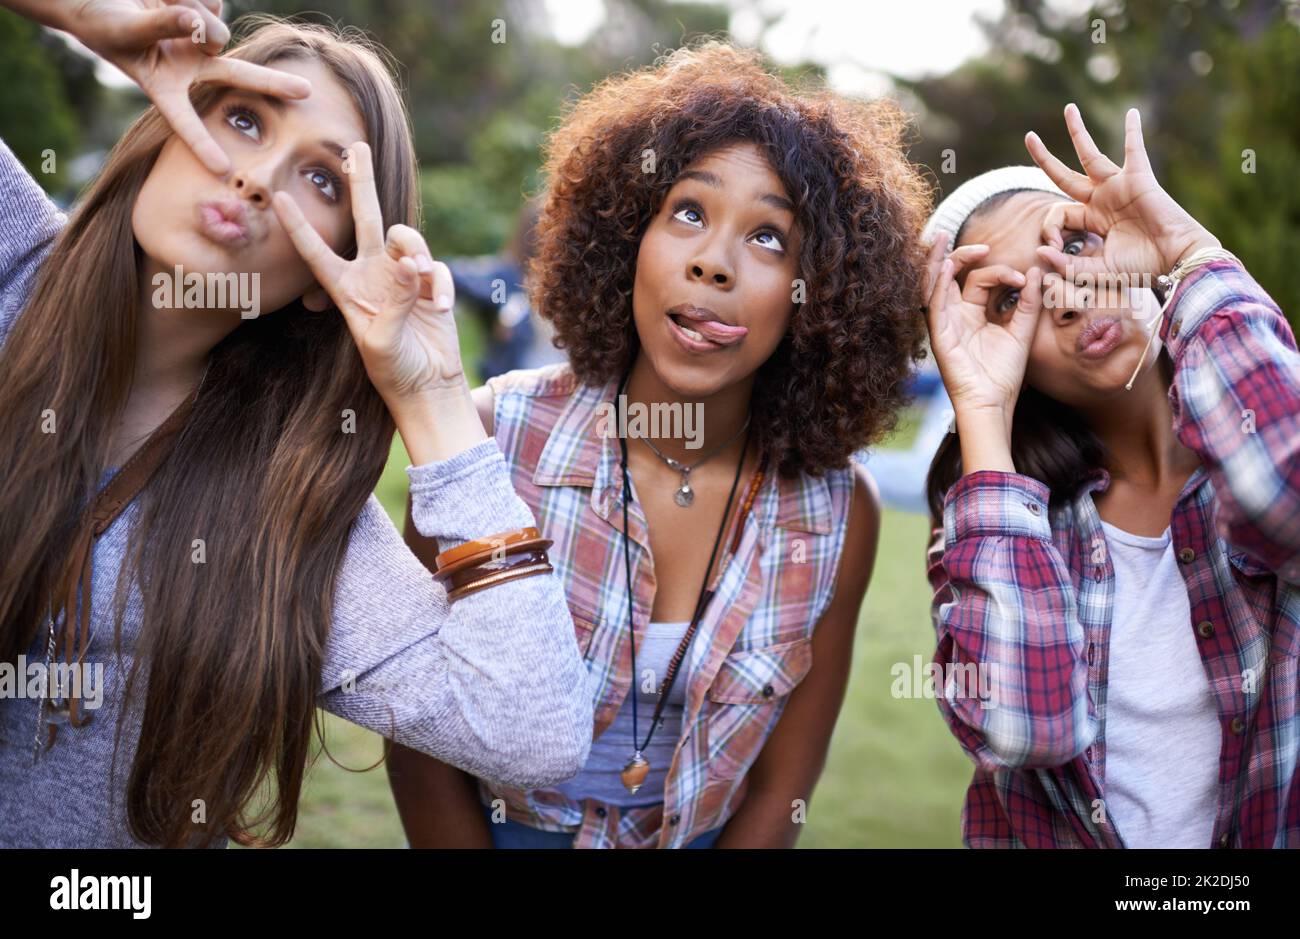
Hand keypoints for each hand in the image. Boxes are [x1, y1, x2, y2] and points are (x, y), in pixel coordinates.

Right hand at [56, 0, 310, 173]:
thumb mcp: (126, 30)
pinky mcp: (204, 12)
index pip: (186, 121)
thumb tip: (195, 20)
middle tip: (307, 91)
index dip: (202, 144)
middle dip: (271, 83)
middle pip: (236, 75)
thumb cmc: (102, 22)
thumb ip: (161, 27)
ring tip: (158, 4)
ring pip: (215, 28)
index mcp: (167, 87)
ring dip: (190, 12)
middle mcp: (190, 68)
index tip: (222, 170)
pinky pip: (210, 2)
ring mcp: (200, 40)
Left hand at [272, 141, 468, 409]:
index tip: (277, 198)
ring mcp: (403, 276)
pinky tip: (440, 308)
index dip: (298, 226)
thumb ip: (395, 301)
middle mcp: (372, 274)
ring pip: (405, 238)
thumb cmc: (394, 370)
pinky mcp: (432, 284)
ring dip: (412, 249)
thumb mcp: (382, 341)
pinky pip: (435, 268)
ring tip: (418, 272)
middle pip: (365, 216)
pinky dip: (438, 283)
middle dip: (362, 180)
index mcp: (346, 288)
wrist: (428, 386)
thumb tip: (409, 265)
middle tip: (357, 145)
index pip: (316, 252)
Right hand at [924, 231, 1043, 421]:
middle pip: (951, 275)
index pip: (979, 279)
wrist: (993, 403)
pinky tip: (942, 268)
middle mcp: (955, 315)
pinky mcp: (938, 336)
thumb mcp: (1022, 331)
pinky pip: (932, 305)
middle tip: (982, 247)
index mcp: (972, 314)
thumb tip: (1036, 271)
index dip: (1000, 272)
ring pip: (934, 284)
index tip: (1023, 279)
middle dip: (962, 255)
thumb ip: (1028, 302)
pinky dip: (935, 285)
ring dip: (937, 261)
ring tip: (942, 239)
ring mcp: (944, 324)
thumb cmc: (1004, 374)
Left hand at [1024, 104, 1220, 279]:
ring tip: (1068, 109)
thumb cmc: (1140, 269)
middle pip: (1064, 175)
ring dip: (1078, 131)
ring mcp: (1118, 187)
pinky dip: (1134, 132)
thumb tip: (1040, 251)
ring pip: (1090, 155)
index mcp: (1090, 220)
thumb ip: (1067, 265)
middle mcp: (1101, 200)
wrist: (1175, 261)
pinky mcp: (1139, 179)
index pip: (1057, 214)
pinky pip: (1135, 150)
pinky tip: (1132, 113)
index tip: (1052, 247)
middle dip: (1044, 157)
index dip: (1048, 229)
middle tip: (1028, 136)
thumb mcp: (1096, 271)